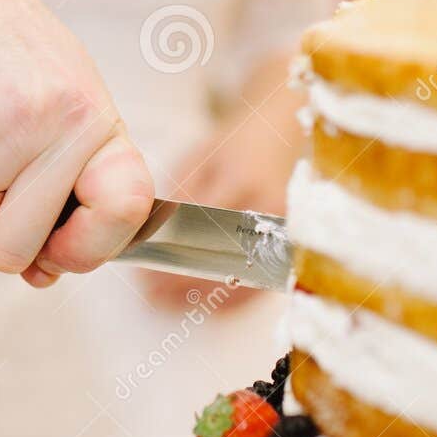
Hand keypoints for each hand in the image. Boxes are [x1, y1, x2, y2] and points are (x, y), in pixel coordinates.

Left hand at [142, 68, 304, 312]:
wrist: (279, 136)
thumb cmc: (232, 147)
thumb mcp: (199, 160)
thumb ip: (180, 198)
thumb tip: (151, 237)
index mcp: (240, 180)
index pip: (199, 230)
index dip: (171, 254)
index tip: (146, 271)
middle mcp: (266, 208)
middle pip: (220, 258)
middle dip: (182, 280)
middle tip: (152, 291)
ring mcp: (283, 229)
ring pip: (240, 275)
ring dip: (202, 292)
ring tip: (168, 300)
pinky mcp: (290, 244)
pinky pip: (258, 280)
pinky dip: (228, 295)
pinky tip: (202, 298)